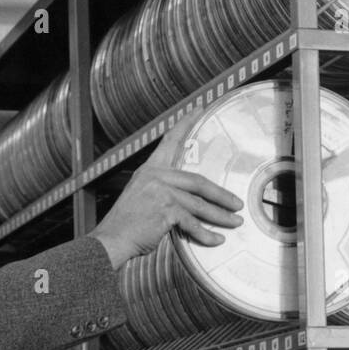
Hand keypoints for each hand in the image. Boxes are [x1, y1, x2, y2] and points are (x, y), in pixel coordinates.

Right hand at [92, 113, 242, 268]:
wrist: (111, 239)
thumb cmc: (127, 223)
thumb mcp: (141, 196)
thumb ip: (161, 190)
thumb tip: (186, 197)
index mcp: (150, 170)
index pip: (171, 141)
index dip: (186, 124)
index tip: (199, 109)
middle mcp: (156, 177)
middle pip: (198, 182)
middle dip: (221, 195)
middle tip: (236, 203)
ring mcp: (161, 193)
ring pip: (200, 204)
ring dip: (220, 216)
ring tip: (235, 222)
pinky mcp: (166, 211)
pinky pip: (193, 224)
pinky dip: (206, 235)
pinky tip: (216, 240)